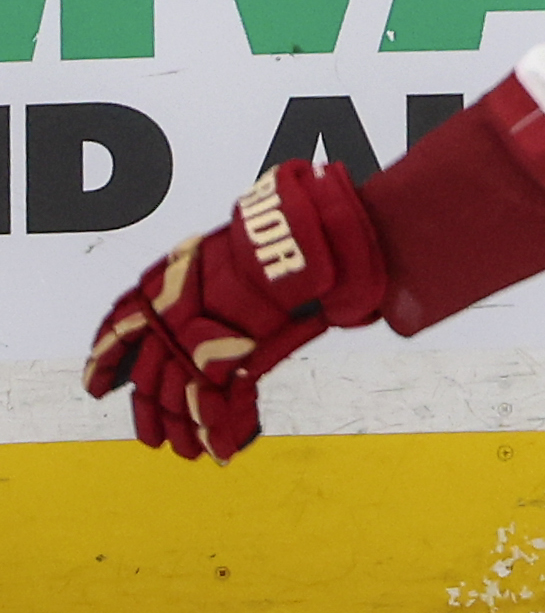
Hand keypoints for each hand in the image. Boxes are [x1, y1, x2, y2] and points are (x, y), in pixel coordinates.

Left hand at [85, 160, 385, 461]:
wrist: (300, 241)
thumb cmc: (273, 240)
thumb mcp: (224, 256)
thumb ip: (211, 283)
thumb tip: (200, 308)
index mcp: (164, 286)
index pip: (121, 328)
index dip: (106, 360)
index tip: (96, 386)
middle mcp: (173, 319)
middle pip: (152, 378)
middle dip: (154, 414)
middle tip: (155, 439)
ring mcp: (200, 341)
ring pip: (179, 398)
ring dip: (186, 430)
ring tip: (190, 452)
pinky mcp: (229, 360)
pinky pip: (217, 403)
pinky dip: (222, 429)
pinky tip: (223, 449)